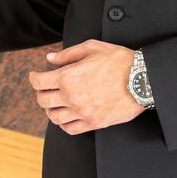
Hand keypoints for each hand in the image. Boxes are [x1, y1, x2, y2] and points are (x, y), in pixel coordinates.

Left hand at [28, 40, 145, 134]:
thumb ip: (67, 54)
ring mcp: (82, 112)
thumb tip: (50, 59)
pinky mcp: (94, 122)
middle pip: (43, 100)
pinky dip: (63, 124)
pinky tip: (67, 115)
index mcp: (69, 77)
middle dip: (41, 92)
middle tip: (45, 88)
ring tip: (55, 102)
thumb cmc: (119, 60)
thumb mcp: (92, 48)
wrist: (143, 79)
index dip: (33, 78)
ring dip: (51, 109)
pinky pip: (70, 129)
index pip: (38, 82)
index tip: (35, 75)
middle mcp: (72, 96)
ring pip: (54, 117)